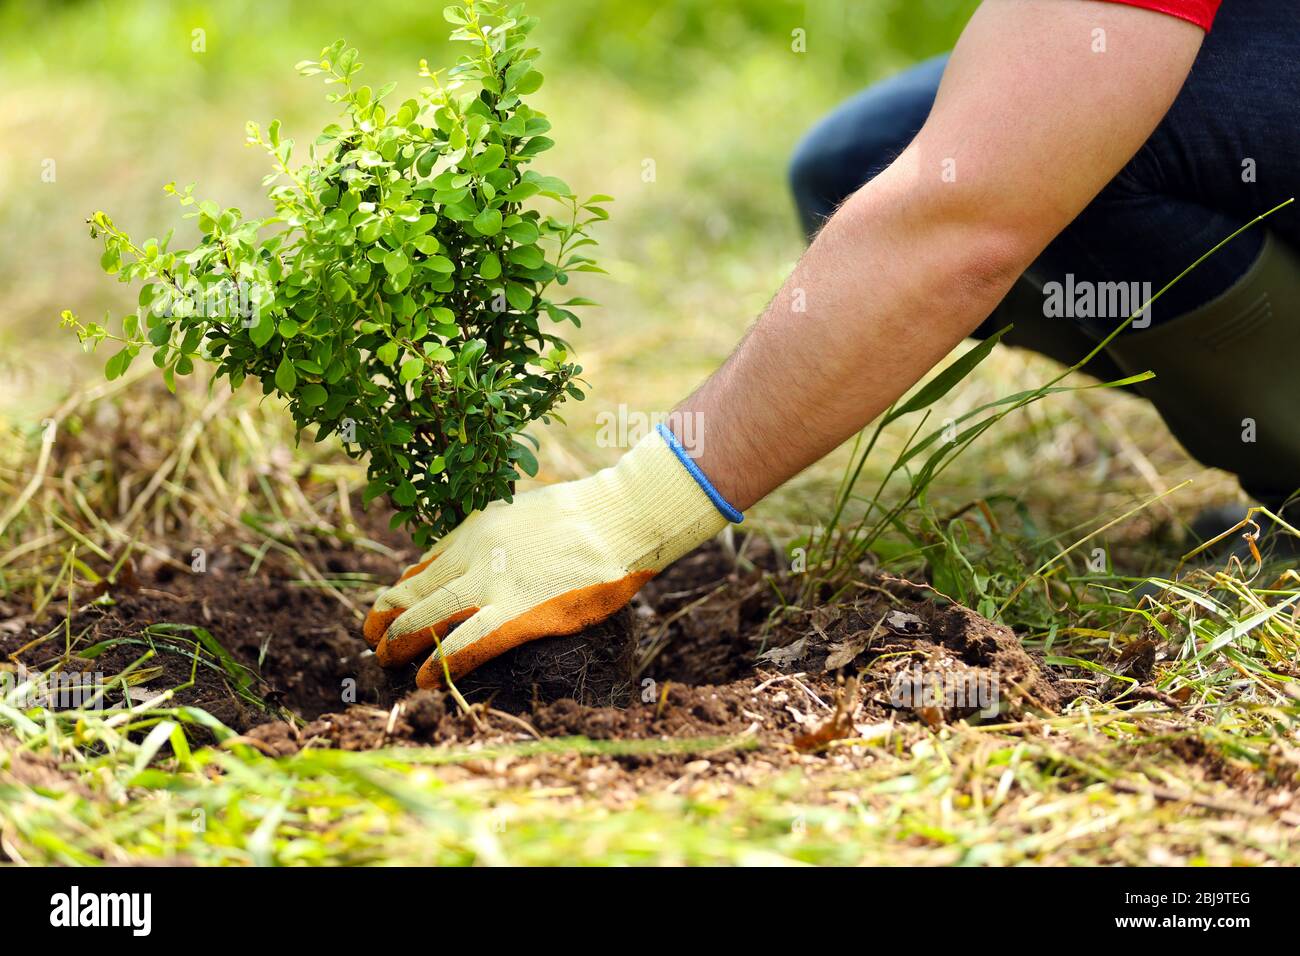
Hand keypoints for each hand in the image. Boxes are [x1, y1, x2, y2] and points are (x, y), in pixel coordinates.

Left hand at [363, 427, 733, 687]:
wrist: (618, 516)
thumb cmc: (582, 517)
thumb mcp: (520, 514)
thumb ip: (489, 537)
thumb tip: (463, 558)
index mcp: (476, 531)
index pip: (423, 567)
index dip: (399, 593)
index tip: (387, 611)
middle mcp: (475, 555)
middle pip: (414, 592)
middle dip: (386, 620)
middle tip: (372, 642)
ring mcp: (495, 584)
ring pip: (429, 616)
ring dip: (401, 641)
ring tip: (385, 661)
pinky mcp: (521, 611)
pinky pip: (468, 642)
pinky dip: (441, 662)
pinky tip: (425, 679)